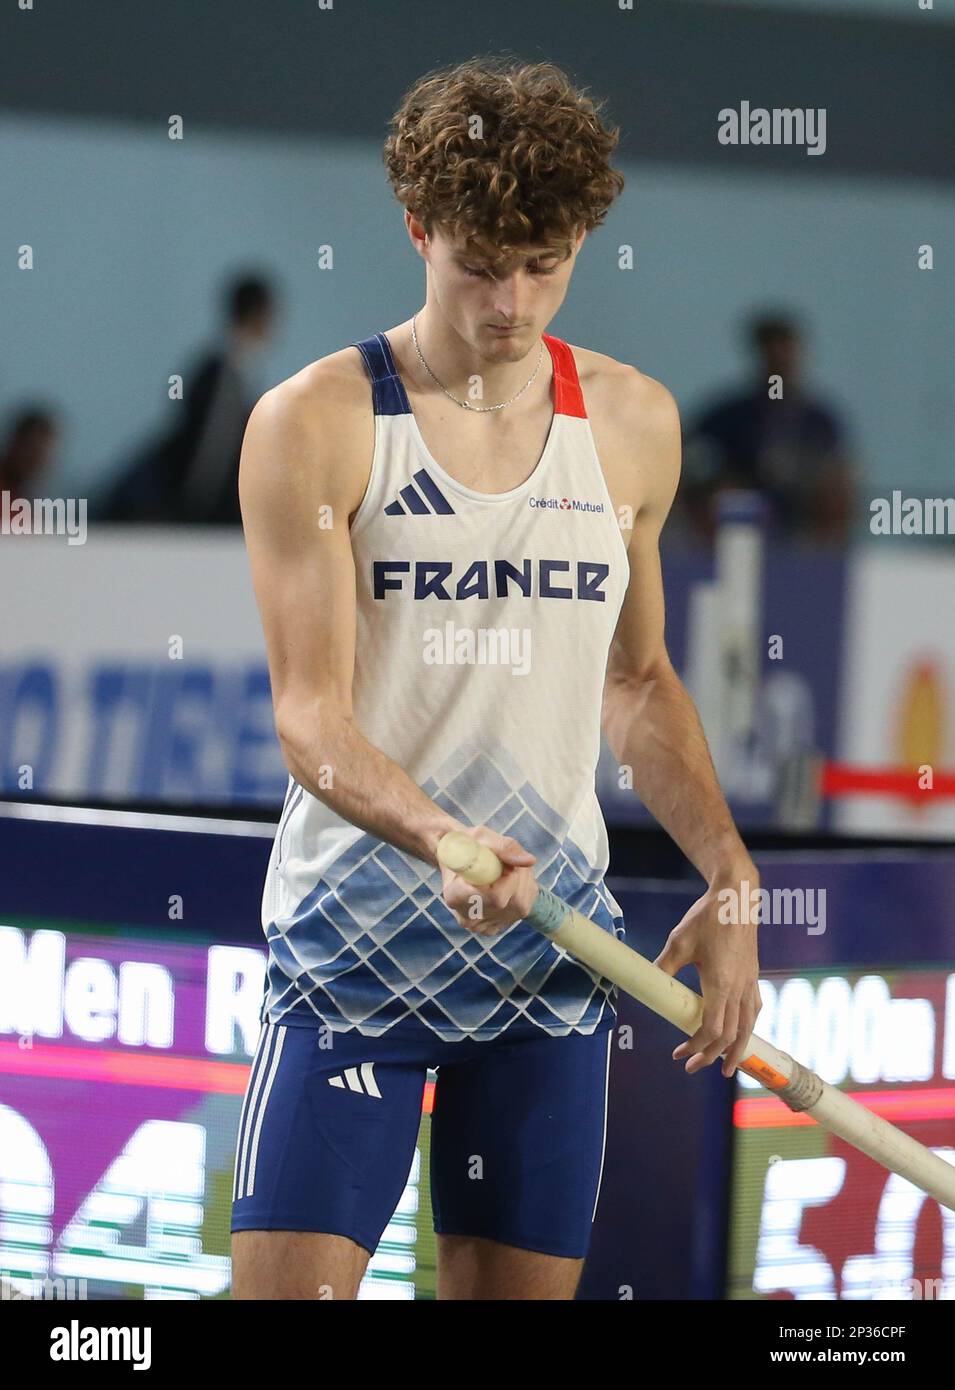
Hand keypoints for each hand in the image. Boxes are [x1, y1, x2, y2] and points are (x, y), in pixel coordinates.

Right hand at [439, 825, 537, 935]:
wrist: (455, 855)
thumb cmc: (466, 843)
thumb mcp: (481, 836)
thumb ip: (505, 847)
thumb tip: (530, 861)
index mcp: (455, 895)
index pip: (497, 897)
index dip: (509, 877)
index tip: (503, 862)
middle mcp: (467, 917)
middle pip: (513, 902)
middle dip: (519, 878)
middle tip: (506, 862)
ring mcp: (481, 926)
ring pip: (521, 906)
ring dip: (523, 883)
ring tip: (506, 869)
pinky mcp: (493, 927)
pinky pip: (521, 909)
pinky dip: (522, 892)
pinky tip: (508, 882)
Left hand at [653, 871, 762, 1078]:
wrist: (736, 897)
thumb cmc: (708, 918)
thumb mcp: (679, 941)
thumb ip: (663, 967)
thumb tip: (648, 983)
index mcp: (721, 983)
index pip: (712, 1029)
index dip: (696, 1046)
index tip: (679, 1053)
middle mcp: (740, 988)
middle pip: (730, 1036)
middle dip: (710, 1056)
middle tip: (692, 1067)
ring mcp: (749, 983)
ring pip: (747, 1027)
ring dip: (735, 1050)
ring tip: (725, 1067)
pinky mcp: (753, 976)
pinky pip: (753, 1011)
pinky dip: (746, 1028)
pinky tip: (739, 1033)